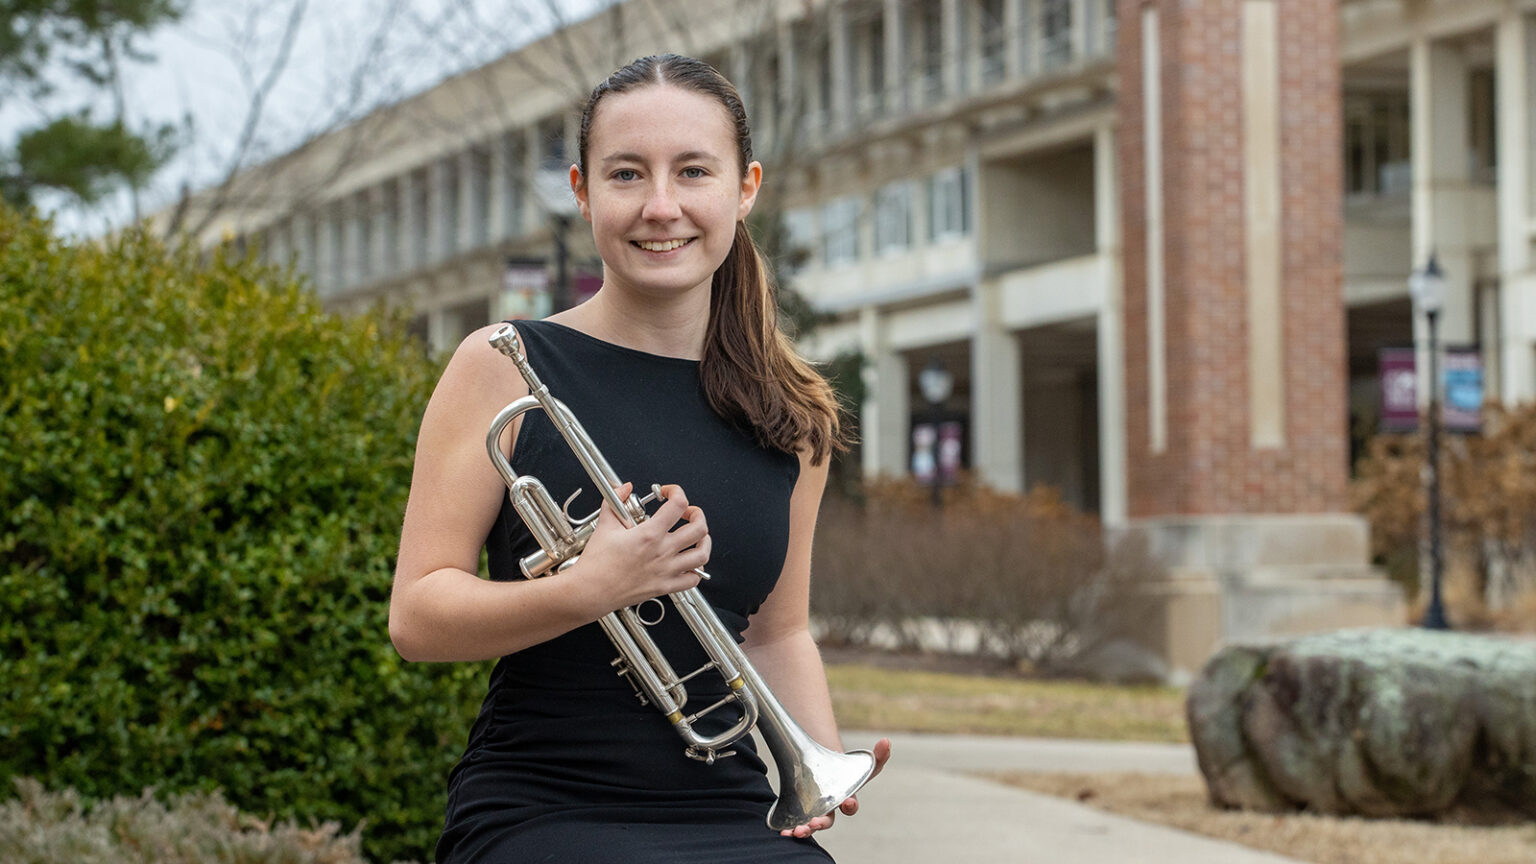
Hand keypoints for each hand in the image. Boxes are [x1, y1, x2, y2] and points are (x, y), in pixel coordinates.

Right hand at [565, 482, 709, 616]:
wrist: (591, 591)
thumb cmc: (596, 563)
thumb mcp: (604, 524)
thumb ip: (616, 500)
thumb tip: (624, 488)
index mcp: (649, 534)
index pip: (678, 505)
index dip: (676, 492)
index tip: (668, 493)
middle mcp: (662, 552)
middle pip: (699, 528)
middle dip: (697, 514)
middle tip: (688, 512)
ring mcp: (666, 570)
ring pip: (702, 554)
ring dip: (704, 541)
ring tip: (697, 535)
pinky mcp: (665, 587)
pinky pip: (693, 579)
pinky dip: (697, 569)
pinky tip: (690, 562)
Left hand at [780, 737, 891, 838]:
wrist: (822, 766)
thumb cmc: (844, 769)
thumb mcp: (861, 763)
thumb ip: (878, 756)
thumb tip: (887, 741)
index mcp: (846, 798)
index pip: (850, 806)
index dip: (850, 805)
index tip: (847, 802)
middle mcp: (830, 809)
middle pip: (827, 820)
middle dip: (822, 823)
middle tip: (815, 822)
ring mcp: (814, 811)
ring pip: (810, 825)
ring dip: (805, 830)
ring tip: (797, 831)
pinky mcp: (799, 812)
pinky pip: (794, 824)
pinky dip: (789, 830)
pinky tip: (783, 832)